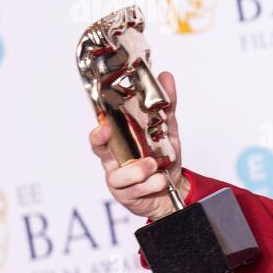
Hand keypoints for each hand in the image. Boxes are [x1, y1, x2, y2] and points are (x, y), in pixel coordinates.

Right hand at [88, 70, 188, 219]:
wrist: (174, 189)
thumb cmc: (163, 159)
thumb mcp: (167, 130)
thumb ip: (166, 106)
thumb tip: (165, 77)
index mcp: (120, 141)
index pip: (102, 131)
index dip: (98, 128)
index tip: (103, 123)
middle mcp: (114, 159)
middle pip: (99, 150)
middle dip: (103, 142)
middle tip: (112, 136)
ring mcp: (118, 179)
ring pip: (119, 174)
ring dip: (138, 169)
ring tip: (155, 166)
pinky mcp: (126, 195)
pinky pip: (135, 189)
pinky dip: (151, 184)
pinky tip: (160, 181)